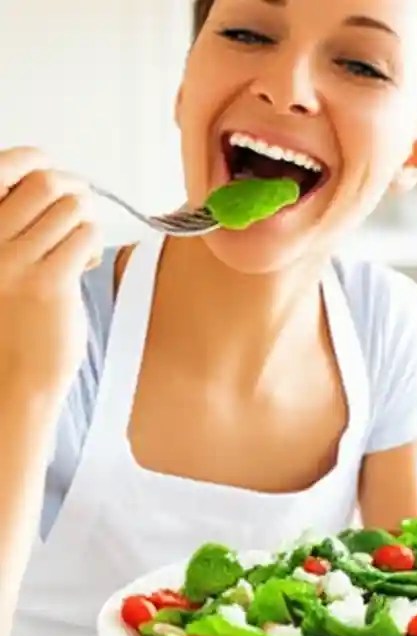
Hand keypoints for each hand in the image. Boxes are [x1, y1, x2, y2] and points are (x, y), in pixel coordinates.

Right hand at [0, 146, 101, 403]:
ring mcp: (13, 260)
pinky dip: (90, 244)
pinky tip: (81, 265)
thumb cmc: (6, 315)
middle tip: (76, 212)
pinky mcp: (48, 281)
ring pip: (72, 207)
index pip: (1, 168)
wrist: (10, 375)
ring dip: (84, 222)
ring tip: (75, 248)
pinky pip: (85, 235)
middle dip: (71, 190)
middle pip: (45, 182)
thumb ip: (9, 223)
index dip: (34, 161)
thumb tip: (46, 178)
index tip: (49, 168)